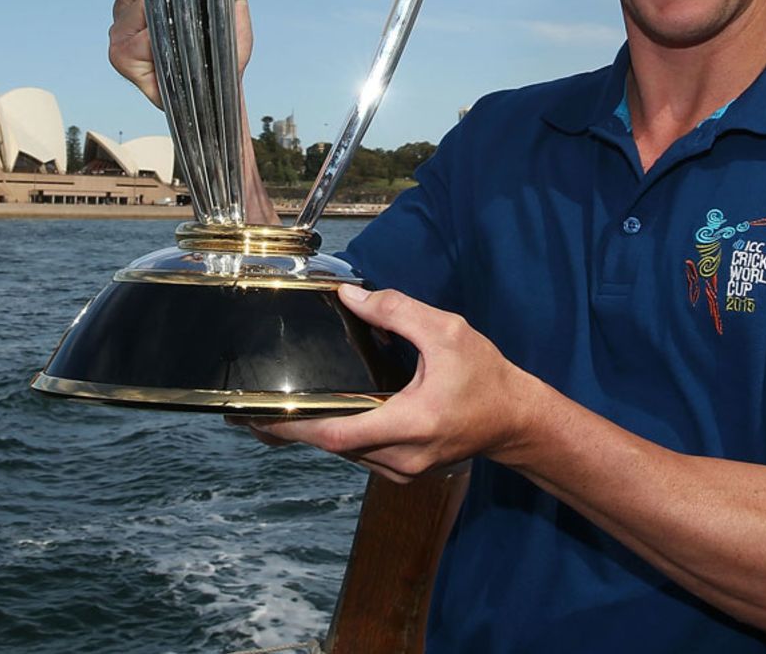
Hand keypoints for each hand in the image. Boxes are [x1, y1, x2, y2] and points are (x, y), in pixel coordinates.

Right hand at [107, 0, 253, 106]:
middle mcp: (127, 1)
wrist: (219, 85)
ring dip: (169, 18)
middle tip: (191, 6)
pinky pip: (142, 41)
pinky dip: (164, 45)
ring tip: (186, 34)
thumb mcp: (233, 2)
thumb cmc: (221, 42)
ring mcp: (120, 28)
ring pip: (140, 7)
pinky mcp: (121, 55)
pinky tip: (175, 54)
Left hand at [250, 285, 542, 483]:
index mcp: (412, 423)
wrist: (516, 420)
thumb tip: (350, 295)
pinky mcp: (403, 471)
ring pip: (344, 454)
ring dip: (313, 434)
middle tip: (249, 414)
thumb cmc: (486, 376)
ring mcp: (402, 470)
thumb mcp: (446, 331)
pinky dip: (337, 437)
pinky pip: (359, 455)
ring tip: (274, 413)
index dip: (296, 426)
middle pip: (333, 446)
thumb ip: (396, 311)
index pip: (340, 432)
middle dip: (291, 430)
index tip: (259, 417)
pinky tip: (319, 417)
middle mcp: (402, 456)